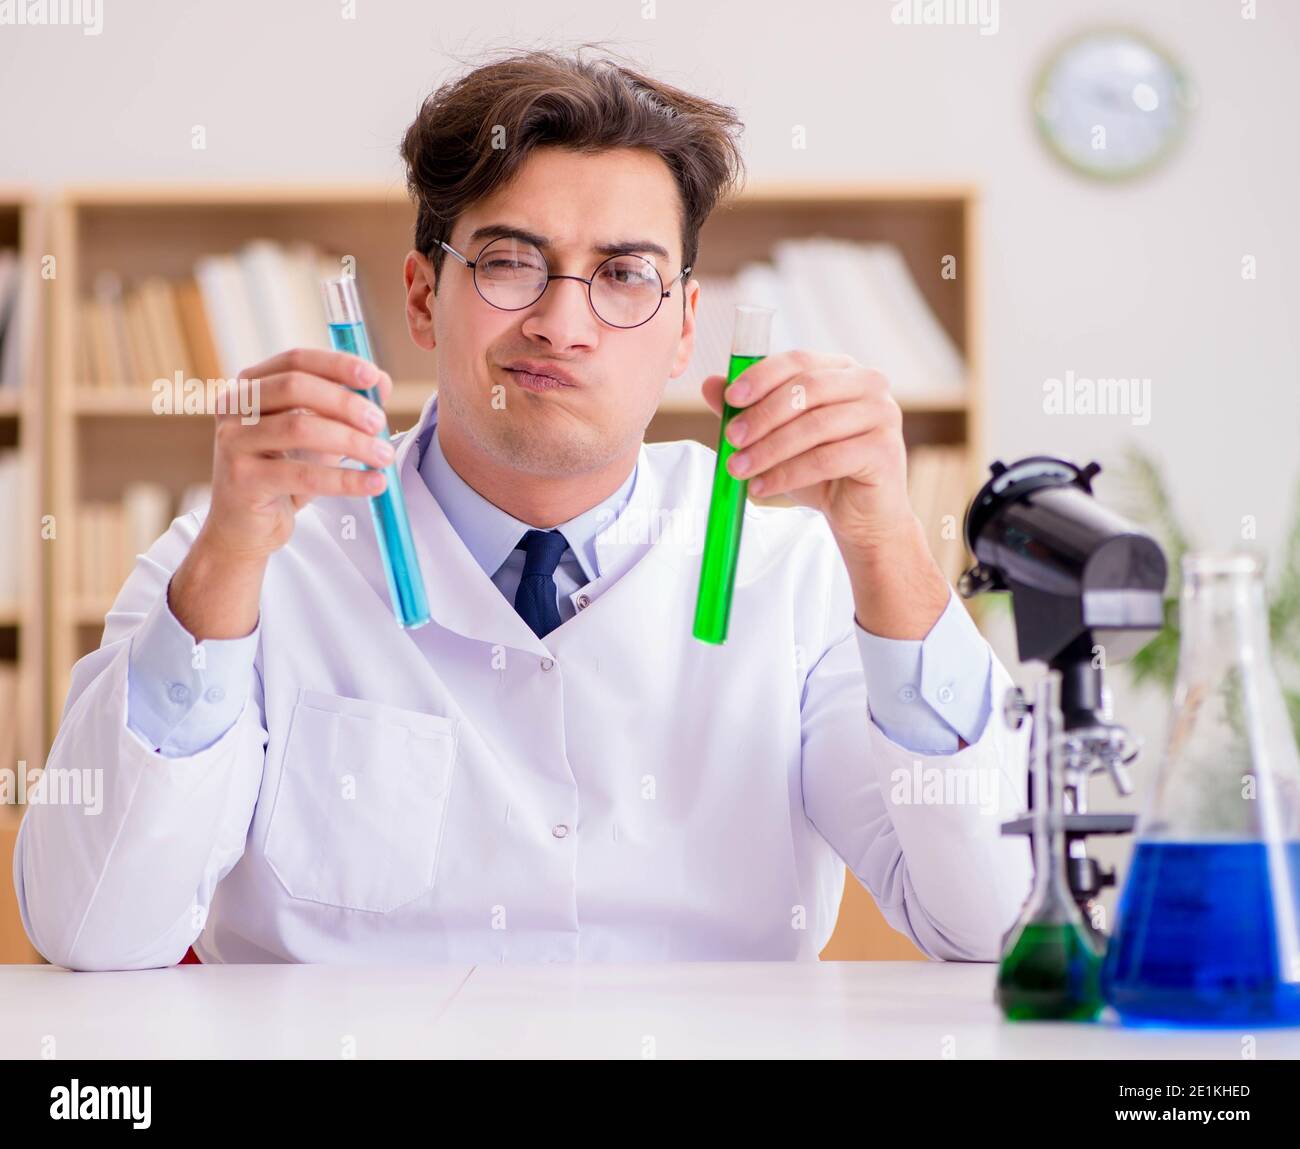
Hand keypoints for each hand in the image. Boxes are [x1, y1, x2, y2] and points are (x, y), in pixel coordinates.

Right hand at [203, 348, 396, 562]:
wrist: (245, 528)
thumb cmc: (281, 474)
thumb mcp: (313, 434)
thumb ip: (341, 406)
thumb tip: (381, 382)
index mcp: (250, 386)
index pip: (295, 360)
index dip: (337, 364)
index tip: (373, 377)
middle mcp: (234, 407)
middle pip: (295, 387)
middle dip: (345, 402)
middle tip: (379, 422)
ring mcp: (233, 442)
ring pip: (299, 428)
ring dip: (351, 441)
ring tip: (384, 456)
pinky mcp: (242, 480)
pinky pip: (303, 474)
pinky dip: (345, 479)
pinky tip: (373, 483)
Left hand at [700, 350, 913, 552]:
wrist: (861, 516)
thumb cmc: (822, 472)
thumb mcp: (779, 437)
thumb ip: (750, 409)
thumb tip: (710, 384)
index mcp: (843, 369)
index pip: (798, 360)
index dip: (761, 376)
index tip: (730, 398)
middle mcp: (868, 383)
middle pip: (807, 389)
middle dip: (762, 415)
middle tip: (730, 439)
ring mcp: (882, 414)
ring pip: (815, 426)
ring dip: (769, 449)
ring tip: (738, 469)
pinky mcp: (884, 451)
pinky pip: (827, 459)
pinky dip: (788, 474)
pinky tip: (762, 488)